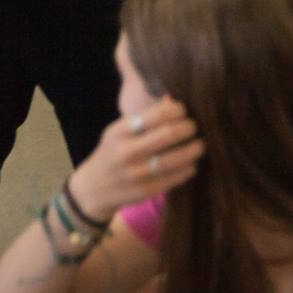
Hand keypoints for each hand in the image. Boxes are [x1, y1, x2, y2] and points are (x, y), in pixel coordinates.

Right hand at [68, 94, 204, 220]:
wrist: (94, 188)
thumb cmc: (111, 153)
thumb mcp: (118, 131)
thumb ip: (143, 118)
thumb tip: (172, 101)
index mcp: (119, 132)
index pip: (155, 115)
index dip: (176, 110)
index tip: (183, 110)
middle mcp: (127, 152)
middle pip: (169, 134)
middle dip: (188, 127)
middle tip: (194, 126)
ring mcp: (137, 173)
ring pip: (176, 158)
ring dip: (194, 149)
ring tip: (199, 144)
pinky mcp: (146, 191)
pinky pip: (175, 177)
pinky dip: (188, 168)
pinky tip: (191, 163)